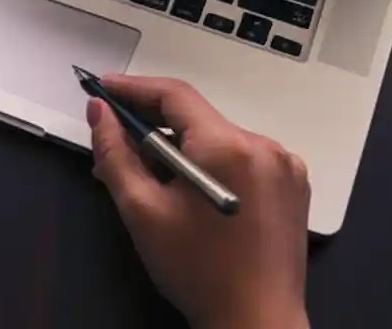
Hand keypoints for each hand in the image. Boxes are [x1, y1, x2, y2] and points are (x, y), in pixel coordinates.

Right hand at [88, 76, 310, 328]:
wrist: (257, 322)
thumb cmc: (197, 269)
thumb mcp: (141, 210)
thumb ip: (114, 153)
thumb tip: (98, 111)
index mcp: (228, 147)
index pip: (174, 95)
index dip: (132, 87)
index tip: (99, 87)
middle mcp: (264, 146)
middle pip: (196, 118)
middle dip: (150, 125)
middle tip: (111, 140)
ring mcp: (285, 166)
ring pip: (216, 139)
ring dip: (179, 148)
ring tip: (145, 176)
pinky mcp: (292, 186)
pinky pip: (240, 158)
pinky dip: (208, 164)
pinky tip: (185, 190)